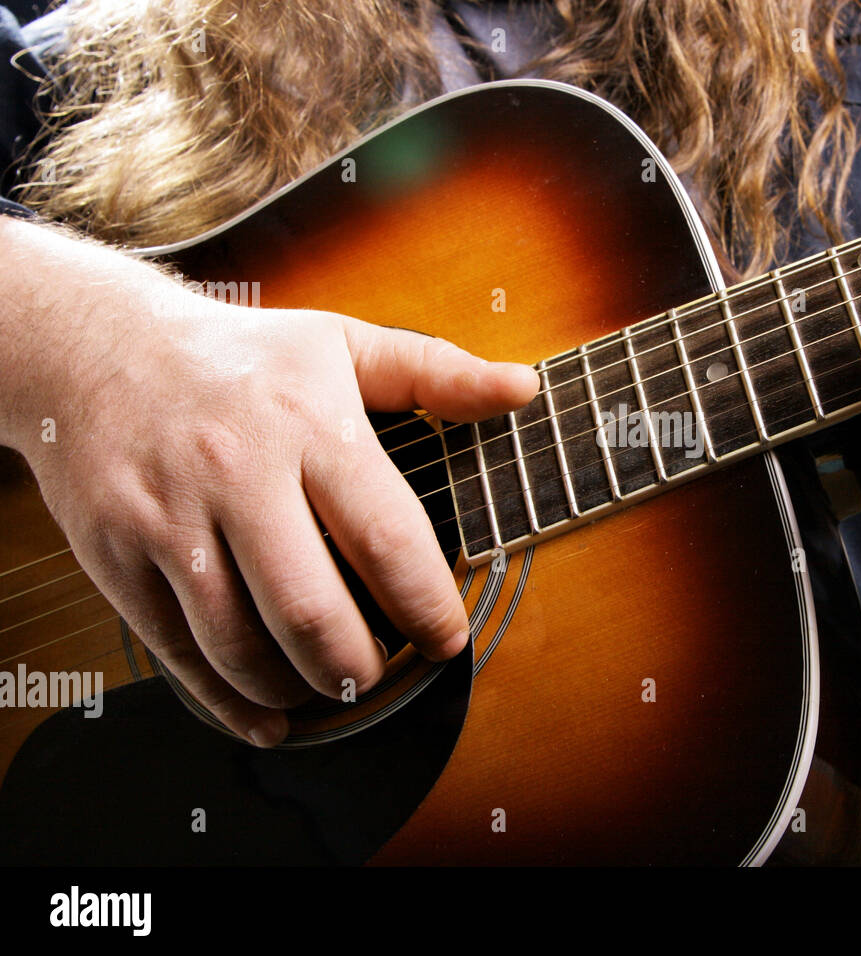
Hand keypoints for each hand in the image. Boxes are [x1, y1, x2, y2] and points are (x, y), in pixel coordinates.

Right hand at [3, 219, 537, 746]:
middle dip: (361, 667)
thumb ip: (434, 371)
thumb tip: (521, 387)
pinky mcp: (116, 555)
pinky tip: (266, 716)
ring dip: (297, 688)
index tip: (446, 637)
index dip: (426, 604)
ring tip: (330, 687)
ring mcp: (169, 519)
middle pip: (310, 610)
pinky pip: (177, 653)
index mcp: (307, 424)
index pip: (385, 536)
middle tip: (383, 674)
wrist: (90, 344)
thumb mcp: (340, 344)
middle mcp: (237, 473)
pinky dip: (227, 703)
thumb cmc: (236, 354)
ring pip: (239, 644)